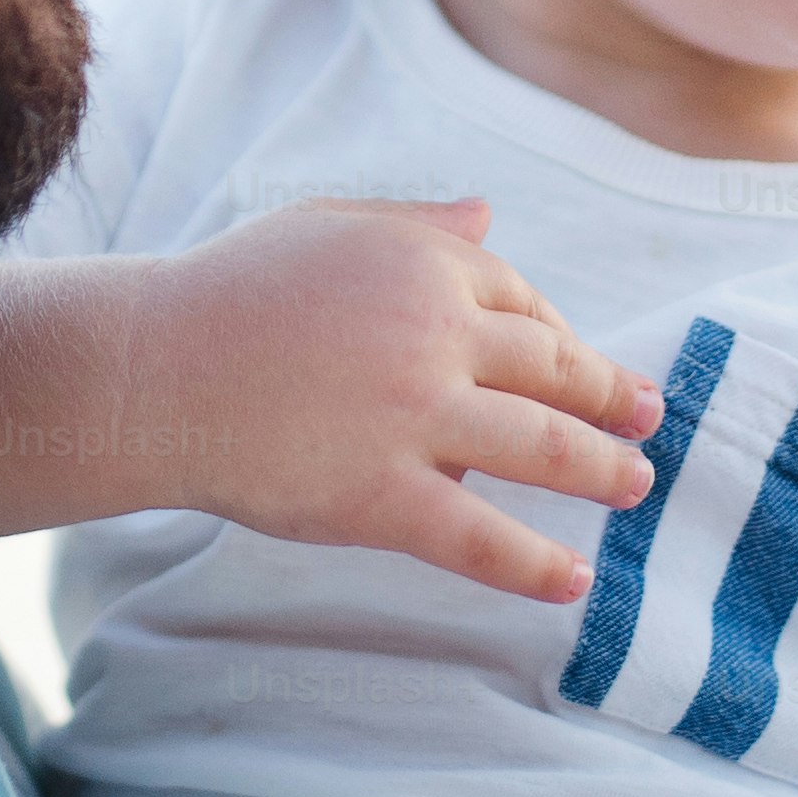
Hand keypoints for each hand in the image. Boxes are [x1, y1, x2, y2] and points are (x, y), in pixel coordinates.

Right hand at [143, 199, 660, 602]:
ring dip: (601, 471)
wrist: (149, 369)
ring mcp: (413, 418)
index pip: (525, 303)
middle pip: (553, 371)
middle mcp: (435, 335)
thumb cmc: (230, 293)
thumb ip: (416, 225)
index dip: (563, 338)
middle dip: (612, 398)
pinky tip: (571, 582)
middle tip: (648, 419)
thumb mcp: (328, 229)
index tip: (584, 366)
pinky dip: (533, 564)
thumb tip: (490, 213)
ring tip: (634, 486)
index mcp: (426, 264)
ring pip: (540, 449)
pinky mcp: (380, 496)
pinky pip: (479, 537)